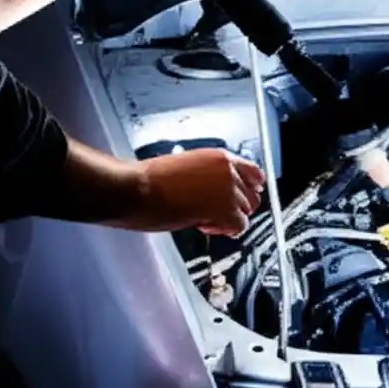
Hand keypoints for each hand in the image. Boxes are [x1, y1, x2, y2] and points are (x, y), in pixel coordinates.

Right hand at [139, 149, 263, 236]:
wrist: (135, 189)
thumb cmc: (148, 180)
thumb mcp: (185, 168)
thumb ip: (207, 177)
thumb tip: (214, 191)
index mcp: (218, 157)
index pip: (253, 172)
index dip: (250, 188)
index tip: (245, 197)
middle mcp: (228, 171)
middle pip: (251, 195)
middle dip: (237, 207)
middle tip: (218, 214)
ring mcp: (229, 190)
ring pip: (246, 211)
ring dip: (228, 219)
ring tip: (204, 219)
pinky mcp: (225, 210)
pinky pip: (239, 226)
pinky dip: (225, 230)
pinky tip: (205, 226)